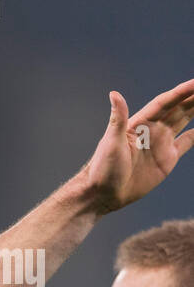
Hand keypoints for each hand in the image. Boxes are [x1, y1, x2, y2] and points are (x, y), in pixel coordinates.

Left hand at [86, 78, 193, 212]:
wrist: (103, 194)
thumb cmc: (102, 169)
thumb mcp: (111, 143)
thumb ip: (118, 118)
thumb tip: (114, 93)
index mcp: (140, 124)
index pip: (165, 103)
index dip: (181, 92)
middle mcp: (152, 130)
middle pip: (178, 108)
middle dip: (193, 97)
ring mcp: (160, 144)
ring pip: (184, 120)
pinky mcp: (166, 160)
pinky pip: (186, 142)